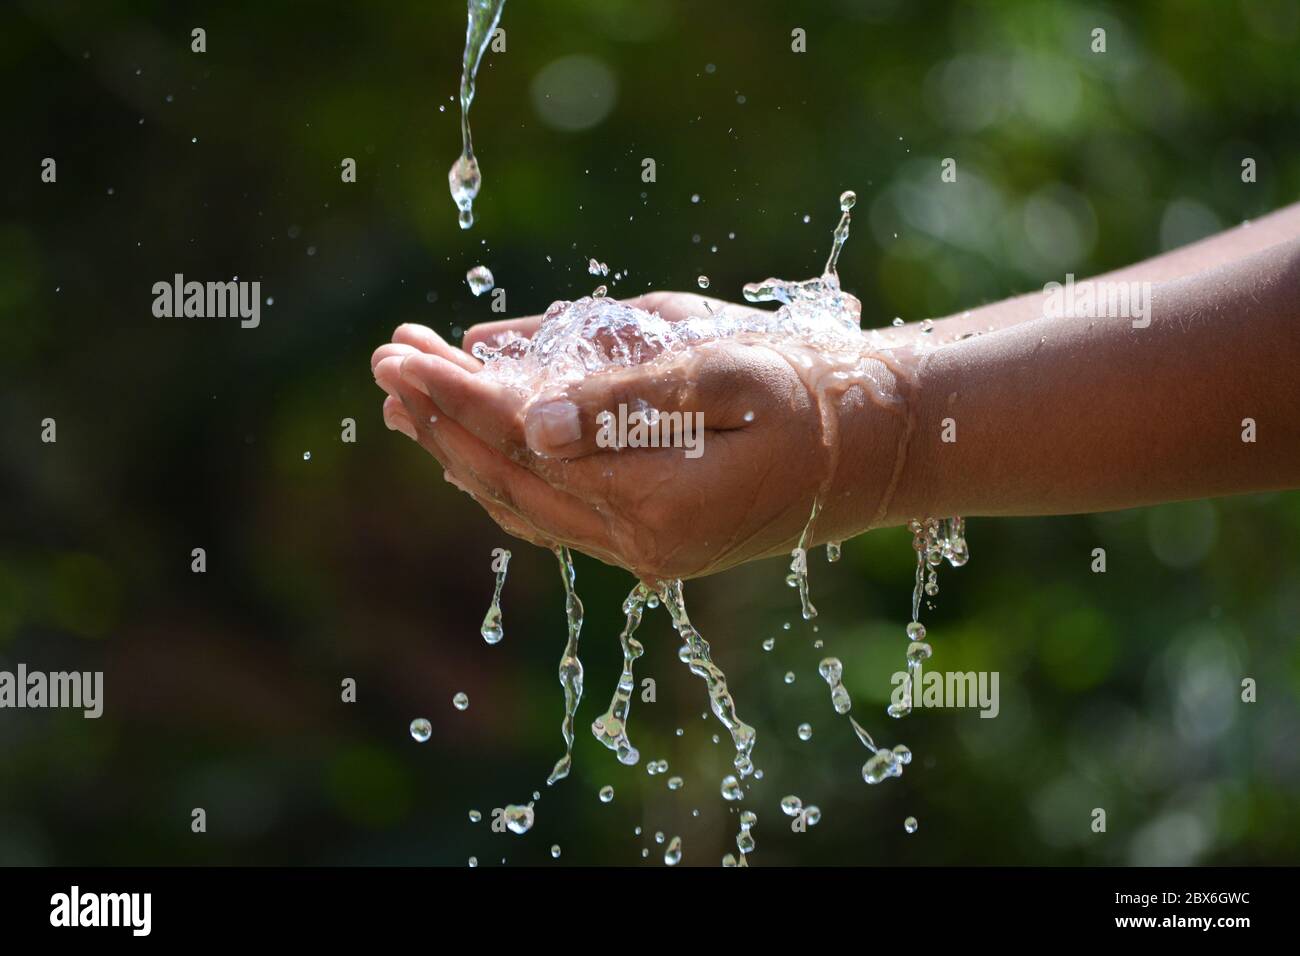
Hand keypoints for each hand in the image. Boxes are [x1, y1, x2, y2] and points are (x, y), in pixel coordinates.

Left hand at [372, 292, 907, 581]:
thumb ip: (623, 397)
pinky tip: (482, 446)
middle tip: (385, 366)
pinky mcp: (656, 548)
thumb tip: (526, 418)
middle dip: (440, 421)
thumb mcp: (725, 373)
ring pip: (526, 505)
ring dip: (464, 453)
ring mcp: (646, 554)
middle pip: (508, 480)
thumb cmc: (813, 393)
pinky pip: (558, 517)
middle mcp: (640, 543)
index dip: (453, 395)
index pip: (522, 442)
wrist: (881, 449)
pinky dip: (509, 478)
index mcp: (656, 500)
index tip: (397, 354)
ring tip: (413, 403)